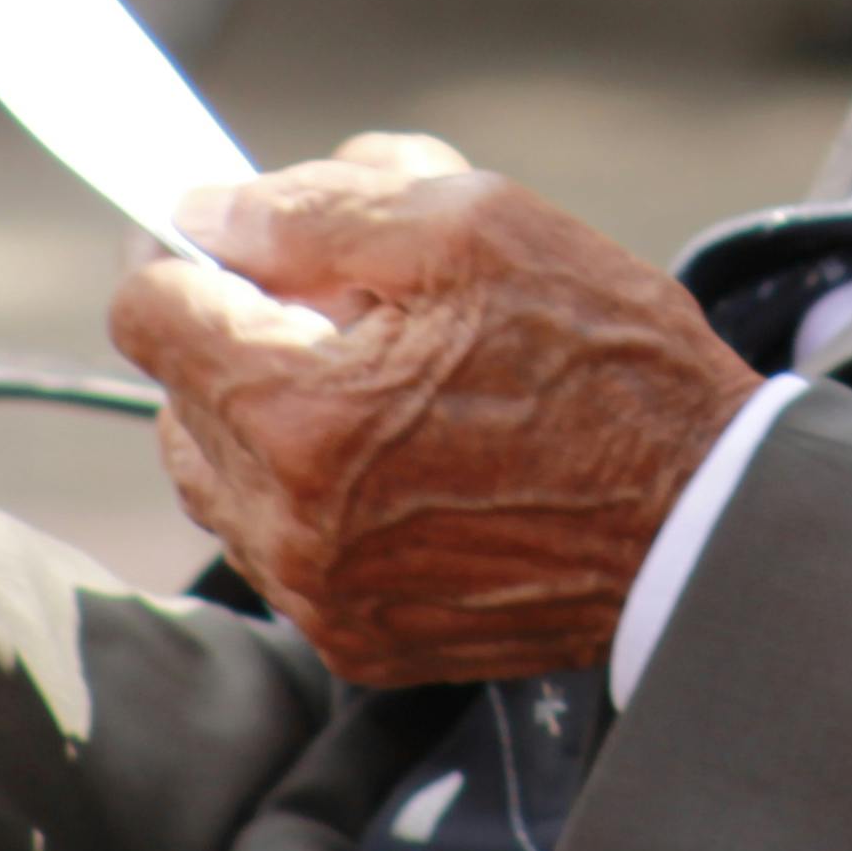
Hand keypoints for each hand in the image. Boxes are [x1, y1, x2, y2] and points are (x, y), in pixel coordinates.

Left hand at [107, 132, 764, 687]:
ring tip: (384, 384)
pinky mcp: (360, 641)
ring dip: (266, 419)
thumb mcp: (473, 224)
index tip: (236, 236)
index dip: (186, 251)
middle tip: (351, 307)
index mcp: (299, 411)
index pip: (147, 312)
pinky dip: (313, 494)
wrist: (704, 513)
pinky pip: (280, 548)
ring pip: (218, 478)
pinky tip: (407, 456)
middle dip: (241, 335)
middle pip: (174, 397)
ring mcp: (320, 596)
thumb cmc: (603, 355)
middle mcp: (286, 523)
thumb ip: (315, 209)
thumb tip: (205, 213)